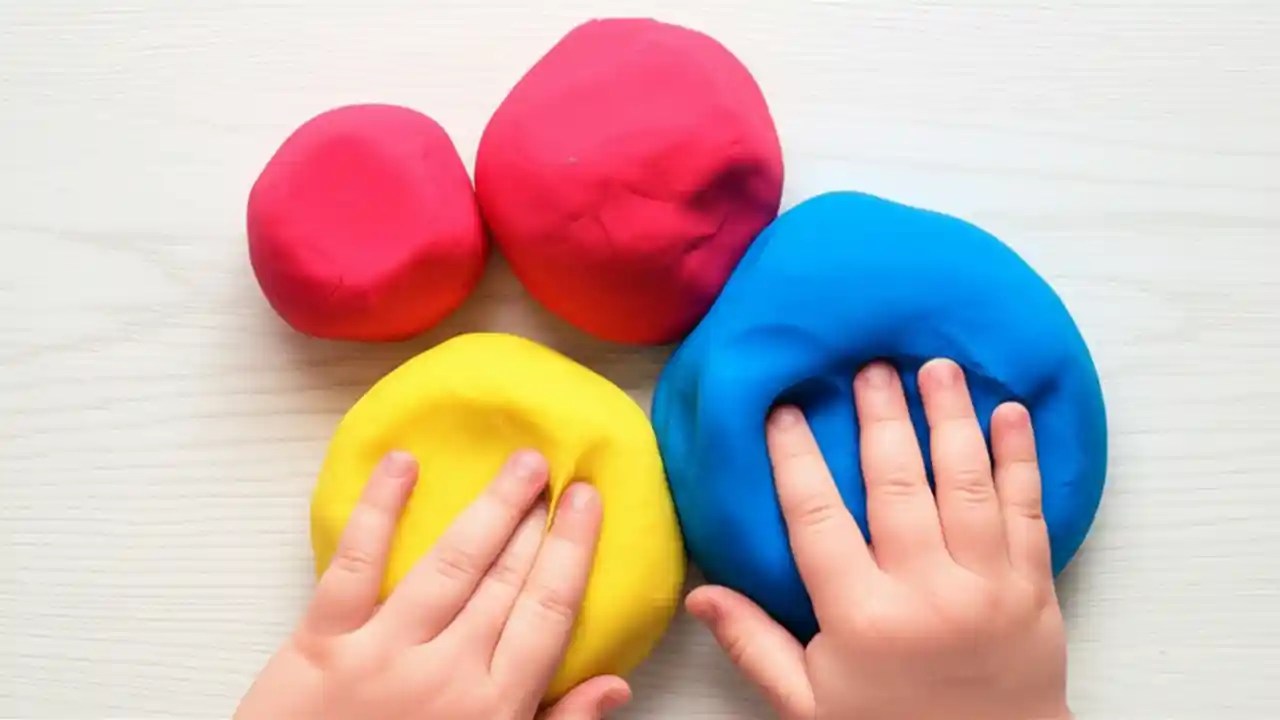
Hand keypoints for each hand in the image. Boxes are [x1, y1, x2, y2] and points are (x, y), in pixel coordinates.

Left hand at [235, 450, 629, 719]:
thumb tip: (616, 684)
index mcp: (493, 707)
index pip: (547, 612)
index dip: (572, 551)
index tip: (588, 502)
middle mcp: (445, 672)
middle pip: (505, 581)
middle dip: (535, 519)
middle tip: (558, 469)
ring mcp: (382, 652)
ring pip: (449, 564)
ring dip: (490, 506)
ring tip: (519, 462)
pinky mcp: (320, 643)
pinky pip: (356, 563)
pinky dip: (379, 508)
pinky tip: (403, 464)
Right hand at [688, 359, 1070, 719]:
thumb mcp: (810, 705)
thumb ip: (755, 646)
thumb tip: (699, 595)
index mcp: (862, 617)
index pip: (818, 518)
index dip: (796, 458)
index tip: (784, 410)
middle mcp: (926, 592)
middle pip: (896, 485)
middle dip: (880, 418)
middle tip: (868, 367)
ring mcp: (987, 586)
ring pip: (965, 484)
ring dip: (950, 419)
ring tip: (937, 368)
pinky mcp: (1034, 589)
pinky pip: (1028, 511)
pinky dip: (1020, 458)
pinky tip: (1012, 412)